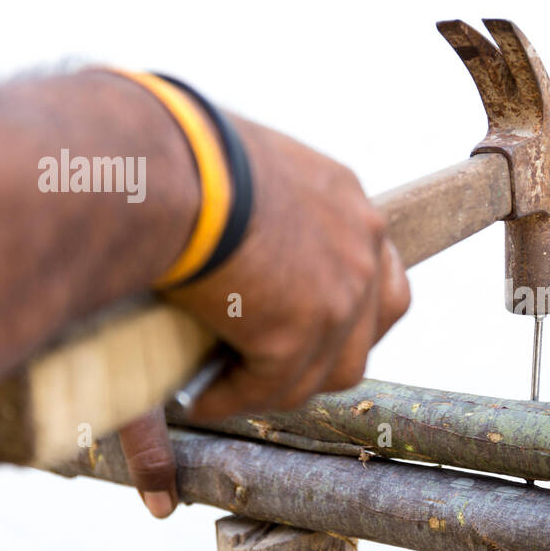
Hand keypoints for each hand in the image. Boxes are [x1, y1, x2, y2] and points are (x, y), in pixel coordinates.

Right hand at [121, 116, 409, 517]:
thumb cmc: (182, 151)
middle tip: (270, 372)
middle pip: (364, 337)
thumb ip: (266, 206)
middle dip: (319, 363)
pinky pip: (269, 388)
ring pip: (322, 375)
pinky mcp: (297, 334)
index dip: (352, 317)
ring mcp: (337, 297)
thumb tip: (230, 230)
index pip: (380, 278)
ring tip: (232, 390)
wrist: (168, 166)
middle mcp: (359, 250)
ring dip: (276, 388)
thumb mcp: (249, 168)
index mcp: (349, 201)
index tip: (316, 332)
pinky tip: (200, 398)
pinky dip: (232, 399)